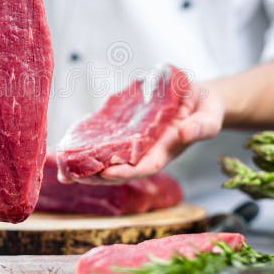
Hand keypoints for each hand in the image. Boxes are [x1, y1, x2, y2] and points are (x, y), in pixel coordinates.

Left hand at [79, 83, 224, 183]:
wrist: (198, 98)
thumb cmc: (205, 108)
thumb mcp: (210, 115)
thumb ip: (202, 125)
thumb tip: (185, 133)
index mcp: (166, 150)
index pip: (144, 167)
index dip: (126, 172)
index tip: (106, 172)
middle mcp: (148, 150)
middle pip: (121, 169)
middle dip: (98, 175)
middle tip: (73, 176)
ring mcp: (136, 141)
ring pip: (109, 158)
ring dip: (87, 165)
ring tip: (63, 170)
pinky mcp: (127, 128)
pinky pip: (106, 140)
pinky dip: (88, 144)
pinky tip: (67, 148)